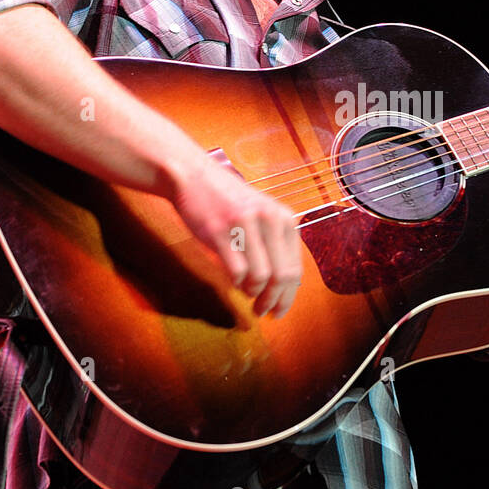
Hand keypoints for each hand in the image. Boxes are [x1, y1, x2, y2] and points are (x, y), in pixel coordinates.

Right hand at [167, 153, 302, 318]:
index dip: (288, 296)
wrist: (194, 176)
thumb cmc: (228, 201)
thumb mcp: (262, 215)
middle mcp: (270, 220)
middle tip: (263, 312)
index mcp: (285, 218)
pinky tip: (234, 282)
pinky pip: (236, 271)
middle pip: (281, 277)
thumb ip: (275, 243)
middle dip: (273, 301)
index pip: (294, 268)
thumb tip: (283, 286)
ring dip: (254, 294)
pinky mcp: (220, 231)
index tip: (280, 311)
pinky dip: (236, 283)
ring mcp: (245, 225)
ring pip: (261, 277)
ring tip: (247, 294)